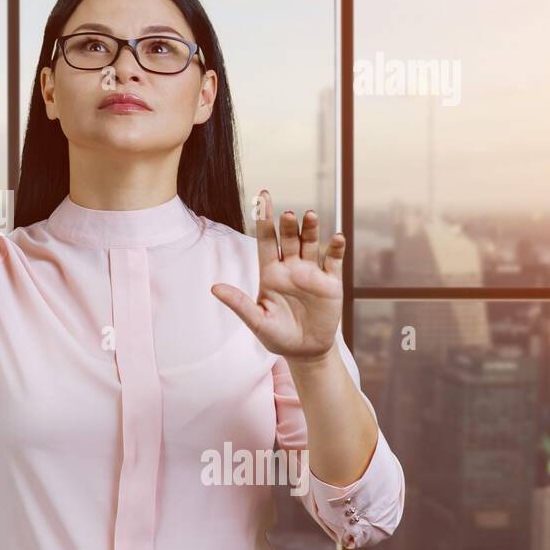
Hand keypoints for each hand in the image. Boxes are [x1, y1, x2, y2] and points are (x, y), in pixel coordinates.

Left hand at [210, 189, 344, 360]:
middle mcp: (291, 268)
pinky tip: (335, 238)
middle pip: (289, 239)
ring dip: (311, 230)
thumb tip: (214, 288)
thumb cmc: (277, 336)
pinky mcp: (331, 283)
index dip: (264, 219)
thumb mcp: (257, 321)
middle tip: (287, 213)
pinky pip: (333, 261)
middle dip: (288, 225)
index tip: (262, 197)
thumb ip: (238, 303)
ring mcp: (312, 273)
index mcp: (271, 273)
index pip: (266, 240)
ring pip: (311, 244)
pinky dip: (335, 249)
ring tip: (309, 215)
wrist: (306, 351)